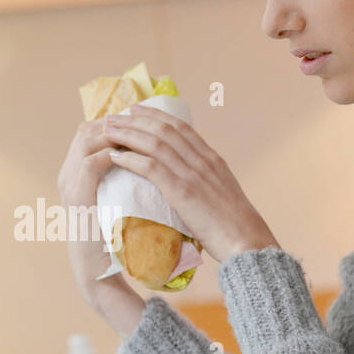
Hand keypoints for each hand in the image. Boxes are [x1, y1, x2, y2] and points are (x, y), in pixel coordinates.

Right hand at [56, 115, 142, 308]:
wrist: (99, 270)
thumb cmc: (113, 237)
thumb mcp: (116, 199)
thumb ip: (121, 179)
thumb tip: (146, 157)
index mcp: (74, 172)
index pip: (89, 130)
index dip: (115, 122)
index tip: (142, 123)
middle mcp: (67, 174)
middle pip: (86, 129)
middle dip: (116, 124)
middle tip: (143, 127)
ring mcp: (69, 184)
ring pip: (87, 140)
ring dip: (115, 135)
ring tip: (141, 138)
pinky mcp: (77, 197)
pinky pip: (91, 163)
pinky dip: (112, 155)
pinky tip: (133, 156)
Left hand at [102, 104, 278, 262]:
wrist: (247, 242)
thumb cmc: (234, 228)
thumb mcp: (222, 196)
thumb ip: (207, 185)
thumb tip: (191, 186)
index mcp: (213, 159)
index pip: (180, 127)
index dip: (155, 116)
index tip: (136, 111)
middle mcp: (203, 160)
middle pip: (164, 129)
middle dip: (135, 119)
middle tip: (113, 116)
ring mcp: (193, 174)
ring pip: (155, 143)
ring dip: (127, 134)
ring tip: (107, 131)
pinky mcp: (183, 191)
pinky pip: (151, 167)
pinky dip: (130, 159)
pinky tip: (114, 156)